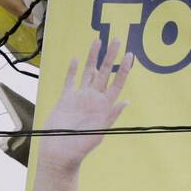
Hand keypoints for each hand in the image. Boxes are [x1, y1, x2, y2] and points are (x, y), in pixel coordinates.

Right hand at [37, 39, 133, 173]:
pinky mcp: (65, 99)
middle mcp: (94, 99)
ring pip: (88, 72)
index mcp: (105, 106)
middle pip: (104, 73)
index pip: (117, 83)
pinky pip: (70, 81)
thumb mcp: (100, 130)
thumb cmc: (81, 145)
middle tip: (116, 38)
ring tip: (98, 41)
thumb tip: (126, 102)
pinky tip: (78, 59)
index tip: (130, 54)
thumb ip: (112, 115)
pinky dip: (73, 70)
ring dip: (93, 57)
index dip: (124, 69)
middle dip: (111, 56)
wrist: (60, 151)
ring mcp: (80, 97)